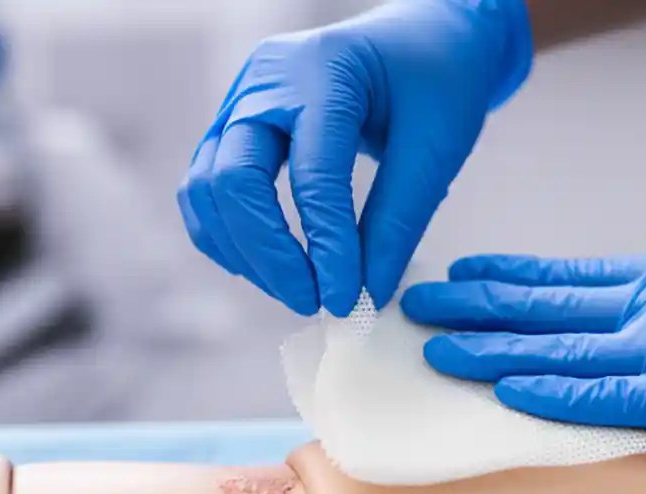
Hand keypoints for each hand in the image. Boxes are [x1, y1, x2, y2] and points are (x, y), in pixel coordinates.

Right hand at [177, 0, 532, 315]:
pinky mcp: (234, 126)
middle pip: (234, 181)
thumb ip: (398, 221)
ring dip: (244, 252)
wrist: (424, 38)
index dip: (327, 248)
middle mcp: (265, 81)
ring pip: (207, 189)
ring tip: (298, 292)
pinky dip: (229, 235)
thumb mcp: (437, 146)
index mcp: (324, 71)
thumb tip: (366, 294)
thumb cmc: (438, 80)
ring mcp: (241, 100)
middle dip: (270, 255)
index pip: (312, 176)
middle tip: (314, 303)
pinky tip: (270, 268)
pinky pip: (208, 188)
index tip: (345, 302)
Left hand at [401, 181, 645, 436]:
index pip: (575, 282)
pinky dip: (554, 392)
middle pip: (549, 306)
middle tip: (416, 301)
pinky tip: (505, 389)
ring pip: (562, 349)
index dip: (516, 279)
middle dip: (479, 307)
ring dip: (494, 349)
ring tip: (434, 342)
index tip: (470, 271)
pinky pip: (609, 394)